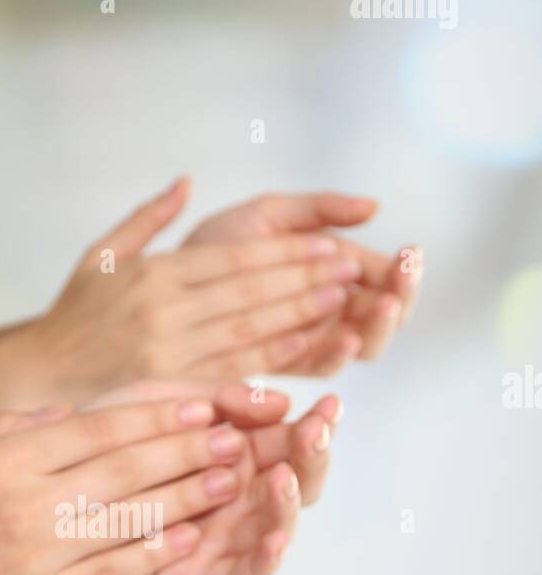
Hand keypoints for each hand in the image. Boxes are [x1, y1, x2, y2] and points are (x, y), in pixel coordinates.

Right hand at [0, 178, 361, 406]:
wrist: (39, 378)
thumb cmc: (73, 317)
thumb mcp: (100, 256)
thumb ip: (146, 219)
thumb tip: (185, 182)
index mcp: (152, 275)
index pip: (233, 260)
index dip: (285, 252)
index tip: (326, 243)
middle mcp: (162, 312)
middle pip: (248, 292)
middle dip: (304, 278)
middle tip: (350, 267)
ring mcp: (168, 353)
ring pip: (248, 330)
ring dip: (299, 313)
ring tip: (341, 298)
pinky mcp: (170, 388)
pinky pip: (232, 370)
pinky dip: (273, 358)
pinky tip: (308, 346)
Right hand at [0, 392, 290, 574]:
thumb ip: (2, 427)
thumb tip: (66, 416)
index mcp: (3, 458)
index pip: (99, 427)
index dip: (158, 415)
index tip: (202, 406)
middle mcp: (28, 502)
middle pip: (127, 467)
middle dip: (187, 448)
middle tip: (235, 435)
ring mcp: (40, 553)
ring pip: (131, 516)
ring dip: (187, 496)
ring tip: (231, 478)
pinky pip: (114, 569)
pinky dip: (156, 551)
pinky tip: (190, 535)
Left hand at [92, 378, 340, 574]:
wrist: (51, 480)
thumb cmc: (108, 434)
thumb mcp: (165, 400)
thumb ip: (221, 397)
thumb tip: (282, 400)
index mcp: (240, 452)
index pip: (292, 441)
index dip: (316, 425)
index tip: (329, 404)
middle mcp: (240, 497)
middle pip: (297, 484)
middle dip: (312, 459)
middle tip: (314, 434)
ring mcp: (223, 537)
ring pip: (278, 527)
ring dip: (290, 504)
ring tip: (286, 476)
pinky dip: (265, 559)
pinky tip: (276, 538)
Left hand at [184, 190, 422, 375]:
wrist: (163, 281)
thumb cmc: (215, 245)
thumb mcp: (270, 215)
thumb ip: (320, 209)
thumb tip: (375, 207)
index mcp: (333, 273)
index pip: (385, 279)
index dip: (404, 270)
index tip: (412, 253)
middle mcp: (328, 312)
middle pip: (383, 317)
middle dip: (400, 298)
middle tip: (402, 281)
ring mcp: (309, 342)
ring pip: (361, 347)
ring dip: (377, 327)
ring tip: (384, 305)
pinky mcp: (282, 367)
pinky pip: (317, 367)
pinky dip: (337, 353)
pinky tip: (347, 338)